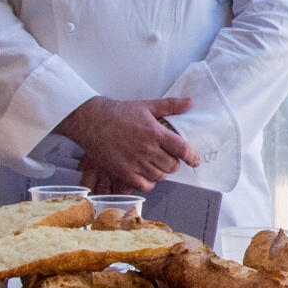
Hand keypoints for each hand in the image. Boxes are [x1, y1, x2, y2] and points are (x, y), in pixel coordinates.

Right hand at [56, 95, 200, 193]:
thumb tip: (190, 102)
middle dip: (173, 163)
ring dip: (161, 172)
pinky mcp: (123, 172)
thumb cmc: (120, 112)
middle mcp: (147, 149)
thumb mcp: (146, 106)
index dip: (192, 157)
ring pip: (159, 176)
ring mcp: (135, 162)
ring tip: (155, 164)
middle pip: (172, 166)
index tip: (195, 161)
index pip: (182, 149)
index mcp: (155, 133)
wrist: (92, 121)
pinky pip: (144, 185)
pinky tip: (145, 173)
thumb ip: (170, 106)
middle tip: (168, 158)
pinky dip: (148, 182)